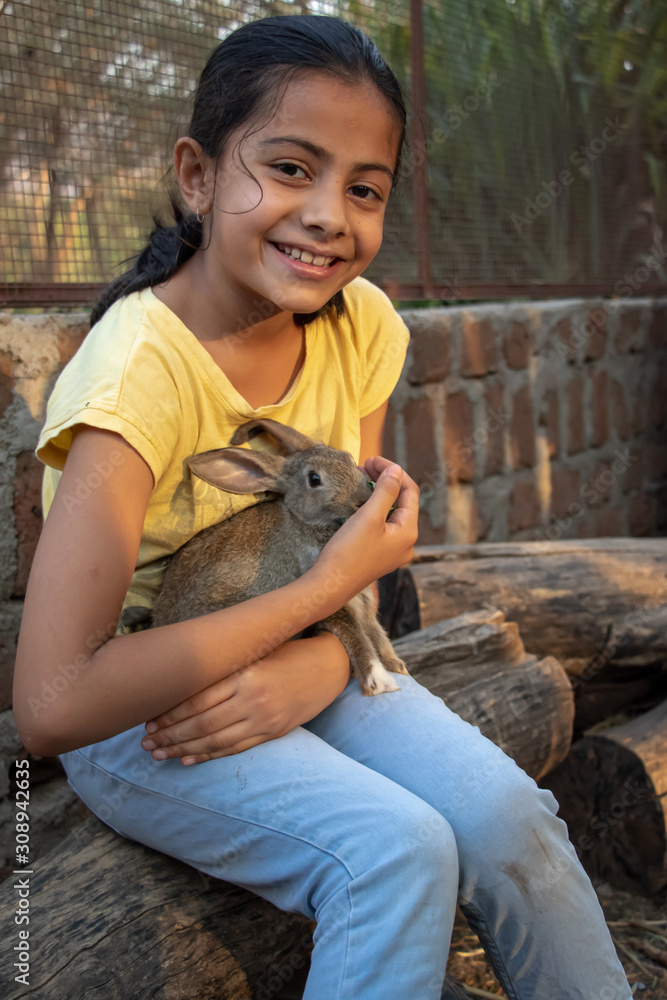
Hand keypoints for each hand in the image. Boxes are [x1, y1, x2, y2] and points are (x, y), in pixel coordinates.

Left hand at [140, 632, 349, 763]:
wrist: (328, 666)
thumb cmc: (287, 652)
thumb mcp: (256, 651)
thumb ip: (225, 664)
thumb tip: (182, 677)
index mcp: (245, 673)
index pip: (197, 698)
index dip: (170, 713)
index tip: (148, 720)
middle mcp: (253, 698)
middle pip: (201, 723)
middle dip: (169, 735)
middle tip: (145, 743)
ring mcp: (264, 718)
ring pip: (215, 740)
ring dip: (183, 749)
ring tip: (159, 754)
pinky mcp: (273, 732)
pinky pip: (235, 748)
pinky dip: (209, 756)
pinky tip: (188, 760)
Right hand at [315, 456, 418, 596]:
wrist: (330, 585)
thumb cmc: (349, 552)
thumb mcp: (369, 517)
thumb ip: (386, 491)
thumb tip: (397, 470)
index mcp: (409, 532)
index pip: (410, 492)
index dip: (393, 471)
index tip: (371, 459)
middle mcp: (406, 542)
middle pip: (402, 501)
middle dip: (385, 481)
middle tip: (364, 466)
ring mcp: (393, 550)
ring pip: (391, 512)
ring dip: (378, 493)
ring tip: (360, 479)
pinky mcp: (379, 554)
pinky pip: (383, 524)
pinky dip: (374, 508)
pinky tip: (360, 501)